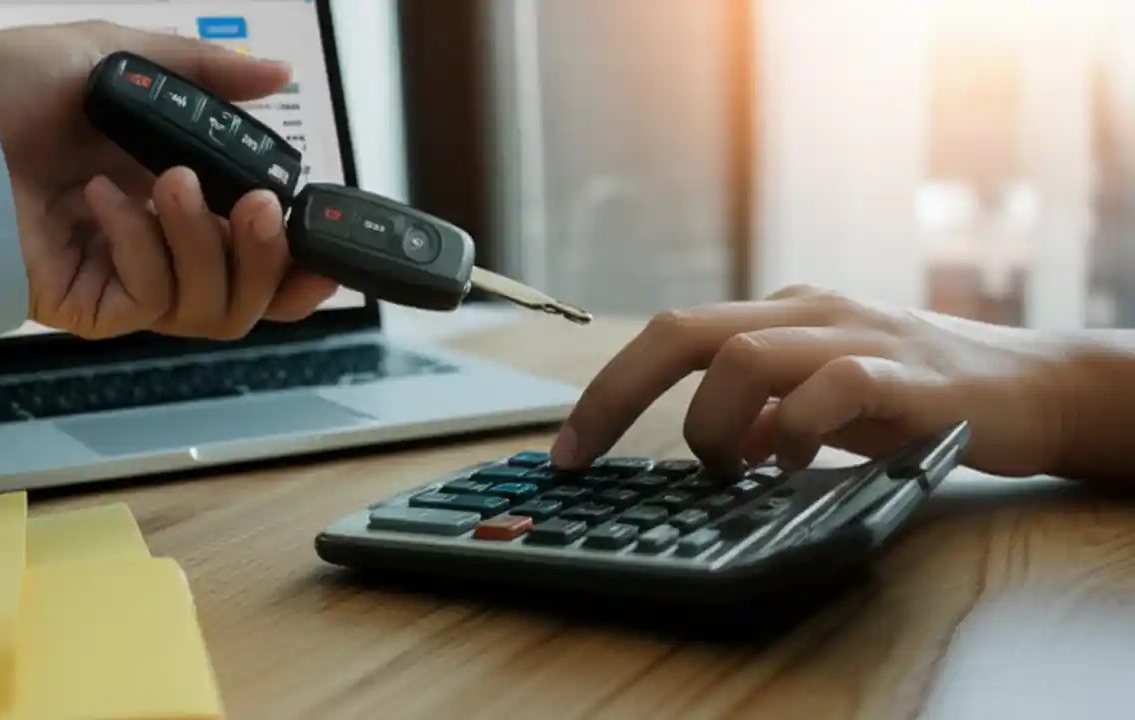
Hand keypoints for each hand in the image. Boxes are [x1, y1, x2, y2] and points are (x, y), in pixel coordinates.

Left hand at [0, 21, 337, 339]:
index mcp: (181, 195)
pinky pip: (154, 297)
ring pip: (215, 308)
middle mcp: (165, 246)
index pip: (259, 253)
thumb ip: (206, 72)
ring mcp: (131, 281)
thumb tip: (280, 73)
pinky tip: (101, 202)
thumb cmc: (11, 93)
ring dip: (206, 244)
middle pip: (251, 296)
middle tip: (259, 208)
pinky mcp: (97, 308)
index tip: (329, 245)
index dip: (300, 260)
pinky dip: (140, 244)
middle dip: (268, 256)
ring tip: (168, 184)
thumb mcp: (122, 56)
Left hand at [550, 285, 1078, 477]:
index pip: (670, 337)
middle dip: (615, 394)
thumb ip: (765, 414)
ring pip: (744, 354)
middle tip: (581, 454)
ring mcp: (853, 335)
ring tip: (734, 469)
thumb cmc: (913, 397)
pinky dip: (797, 431)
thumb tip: (715, 447)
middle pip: (682, 331)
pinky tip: (797, 465)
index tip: (567, 450)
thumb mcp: (820, 402)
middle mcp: (804, 312)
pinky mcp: (905, 372)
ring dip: (715, 426)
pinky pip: (832, 386)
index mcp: (776, 316)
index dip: (607, 390)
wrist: (1029, 385)